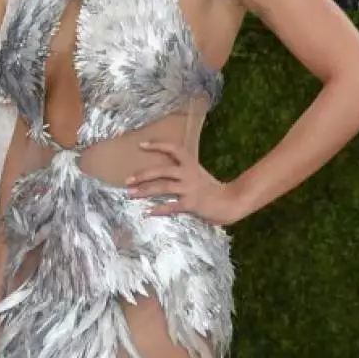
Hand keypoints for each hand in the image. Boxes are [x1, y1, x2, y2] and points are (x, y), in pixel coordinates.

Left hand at [125, 144, 243, 224]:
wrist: (230, 202)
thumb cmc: (212, 189)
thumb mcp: (198, 174)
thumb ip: (183, 172)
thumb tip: (163, 173)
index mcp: (191, 164)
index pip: (173, 149)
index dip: (157, 145)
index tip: (141, 145)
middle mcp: (188, 174)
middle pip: (162, 170)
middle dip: (143, 175)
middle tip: (127, 180)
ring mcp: (189, 189)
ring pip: (163, 187)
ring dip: (145, 190)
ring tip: (131, 194)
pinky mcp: (191, 204)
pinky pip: (171, 206)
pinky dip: (159, 210)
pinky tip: (148, 212)